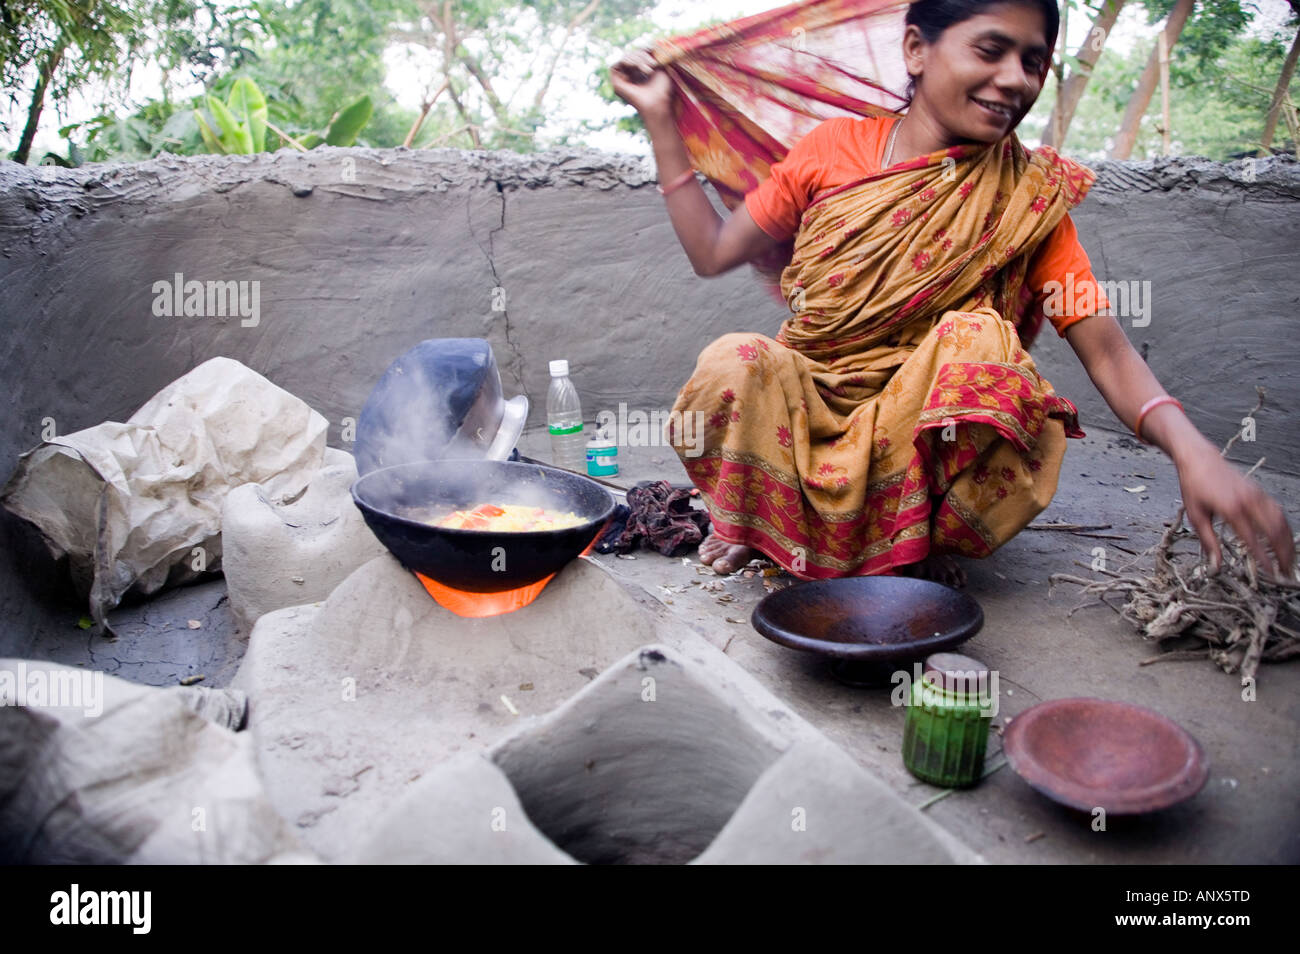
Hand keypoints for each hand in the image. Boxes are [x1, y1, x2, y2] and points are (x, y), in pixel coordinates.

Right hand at [609, 49, 672, 120]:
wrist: (658, 103)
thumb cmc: (662, 89)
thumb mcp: (660, 66)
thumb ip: (652, 54)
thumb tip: (649, 43)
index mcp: (639, 72)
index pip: (637, 53)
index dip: (644, 49)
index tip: (653, 48)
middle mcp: (629, 75)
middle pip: (631, 53)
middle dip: (643, 55)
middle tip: (654, 64)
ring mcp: (622, 78)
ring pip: (626, 57)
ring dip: (639, 59)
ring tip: (649, 70)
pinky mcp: (616, 81)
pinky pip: (619, 63)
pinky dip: (630, 62)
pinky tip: (640, 69)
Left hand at [1175, 449, 1295, 579]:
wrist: (1199, 459)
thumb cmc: (1194, 485)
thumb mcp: (1195, 515)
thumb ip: (1207, 541)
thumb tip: (1215, 563)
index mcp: (1231, 508)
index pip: (1252, 539)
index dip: (1262, 558)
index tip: (1269, 572)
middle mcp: (1248, 501)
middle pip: (1274, 530)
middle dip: (1283, 553)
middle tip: (1286, 571)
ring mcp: (1257, 495)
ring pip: (1281, 521)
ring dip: (1287, 542)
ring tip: (1289, 560)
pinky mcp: (1260, 492)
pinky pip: (1278, 511)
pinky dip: (1285, 527)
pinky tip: (1285, 539)